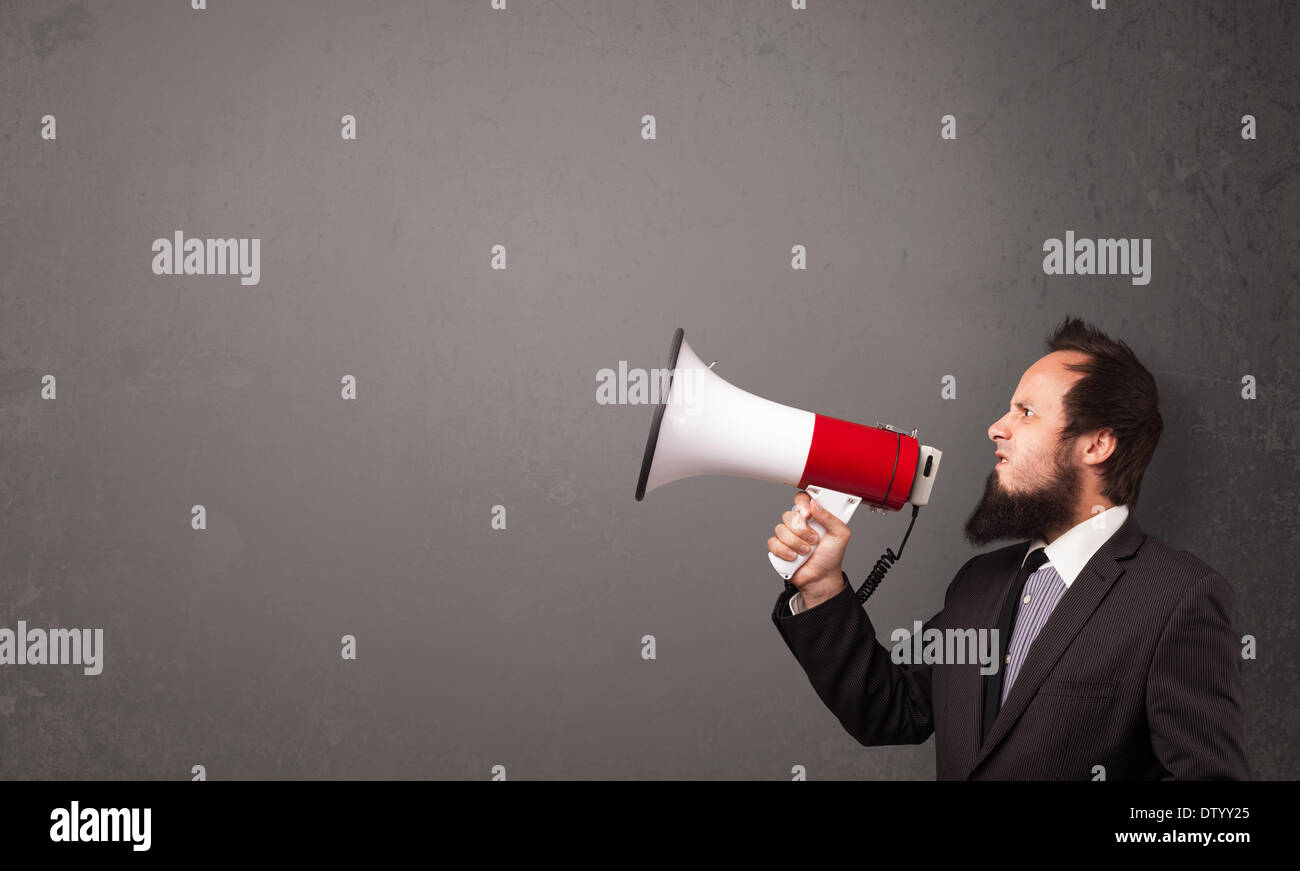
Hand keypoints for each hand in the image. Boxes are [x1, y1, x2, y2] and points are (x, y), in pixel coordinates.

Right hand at [766, 491, 849, 606]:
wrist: (821, 578)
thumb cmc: (831, 556)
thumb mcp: (840, 535)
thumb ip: (831, 517)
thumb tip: (816, 504)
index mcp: (812, 517)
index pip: (801, 499)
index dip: (801, 504)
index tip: (807, 514)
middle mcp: (798, 524)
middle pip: (788, 515)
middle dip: (801, 531)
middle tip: (813, 540)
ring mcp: (787, 535)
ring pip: (780, 529)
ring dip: (795, 543)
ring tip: (806, 551)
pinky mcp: (778, 548)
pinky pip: (772, 543)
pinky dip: (784, 551)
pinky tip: (794, 557)